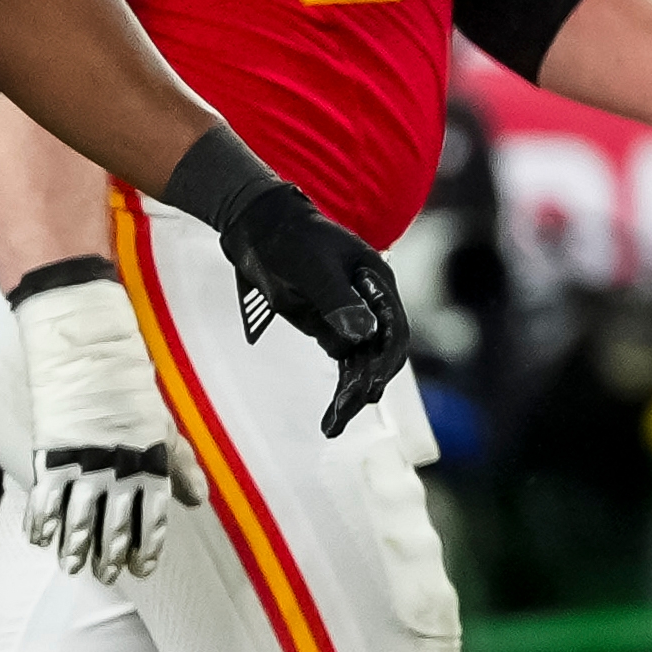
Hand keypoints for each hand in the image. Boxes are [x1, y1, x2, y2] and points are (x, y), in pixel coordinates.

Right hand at [11, 275, 195, 581]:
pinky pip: (44, 495)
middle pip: (113, 521)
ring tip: (73, 566)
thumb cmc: (130, 390)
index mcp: (148, 460)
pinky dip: (41, 520)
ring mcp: (81, 461)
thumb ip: (179, 466)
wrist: (86, 354)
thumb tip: (198, 501)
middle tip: (106, 575)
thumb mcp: (163, 426)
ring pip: (78, 515)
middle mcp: (117, 466)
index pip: (151, 514)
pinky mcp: (50, 452)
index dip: (146, 544)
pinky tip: (41, 539)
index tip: (143, 569)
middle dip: (110, 553)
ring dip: (75, 545)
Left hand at [221, 184, 412, 433]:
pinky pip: (344, 362)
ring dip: (351, 394)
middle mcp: (371, 304)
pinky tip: (332, 415)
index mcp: (377, 284)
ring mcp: (351, 317)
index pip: (393, 331)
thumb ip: (338, 301)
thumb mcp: (312, 268)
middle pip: (381, 353)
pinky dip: (340, 387)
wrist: (258, 227)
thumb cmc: (289, 238)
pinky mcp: (330, 327)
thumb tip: (363, 336)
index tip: (369, 387)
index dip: (385, 361)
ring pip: (362, 363)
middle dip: (365, 385)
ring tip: (332, 425)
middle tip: (343, 413)